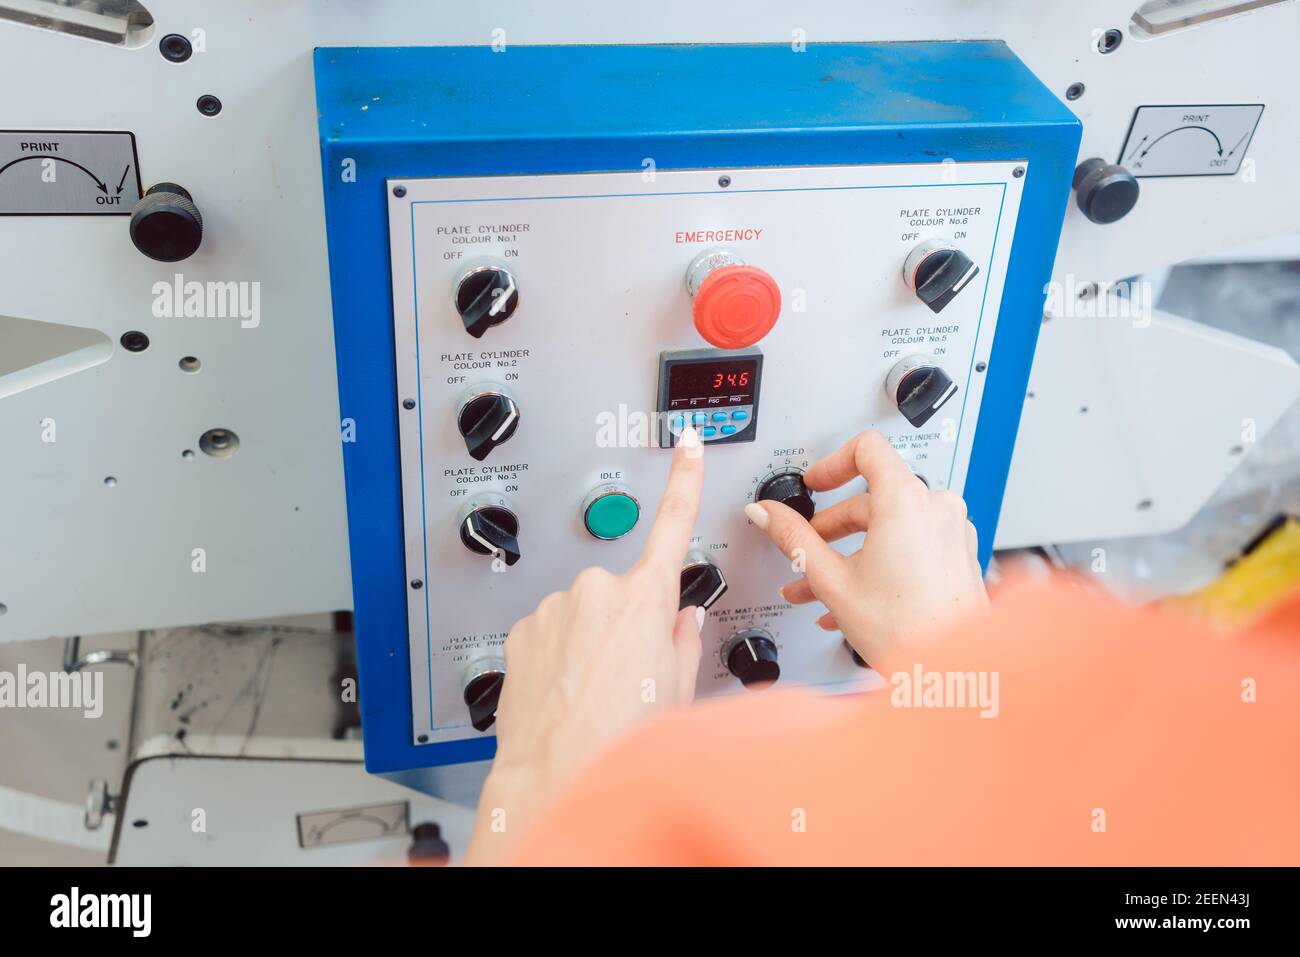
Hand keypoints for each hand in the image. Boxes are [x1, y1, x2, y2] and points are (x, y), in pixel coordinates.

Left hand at [465, 428, 706, 863]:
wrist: (555, 772)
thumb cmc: (618, 738)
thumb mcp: (677, 689)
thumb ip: (682, 641)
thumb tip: (679, 621)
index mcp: (647, 599)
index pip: (673, 523)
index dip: (684, 479)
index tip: (686, 445)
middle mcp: (597, 590)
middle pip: (621, 592)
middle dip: (625, 621)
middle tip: (627, 673)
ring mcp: (555, 607)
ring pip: (581, 613)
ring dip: (588, 641)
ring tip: (592, 690)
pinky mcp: (522, 627)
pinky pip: (550, 630)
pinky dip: (558, 653)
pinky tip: (565, 690)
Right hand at [744, 430, 987, 669]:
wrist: (952, 673)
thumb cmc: (906, 630)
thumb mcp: (831, 579)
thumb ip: (792, 538)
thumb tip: (766, 513)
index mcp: (906, 500)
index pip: (866, 448)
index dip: (831, 463)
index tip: (815, 483)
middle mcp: (937, 508)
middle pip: (873, 497)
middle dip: (832, 527)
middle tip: (808, 549)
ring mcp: (952, 532)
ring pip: (890, 528)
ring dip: (851, 552)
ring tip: (822, 587)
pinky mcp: (958, 556)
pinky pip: (911, 546)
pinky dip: (880, 562)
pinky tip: (854, 599)